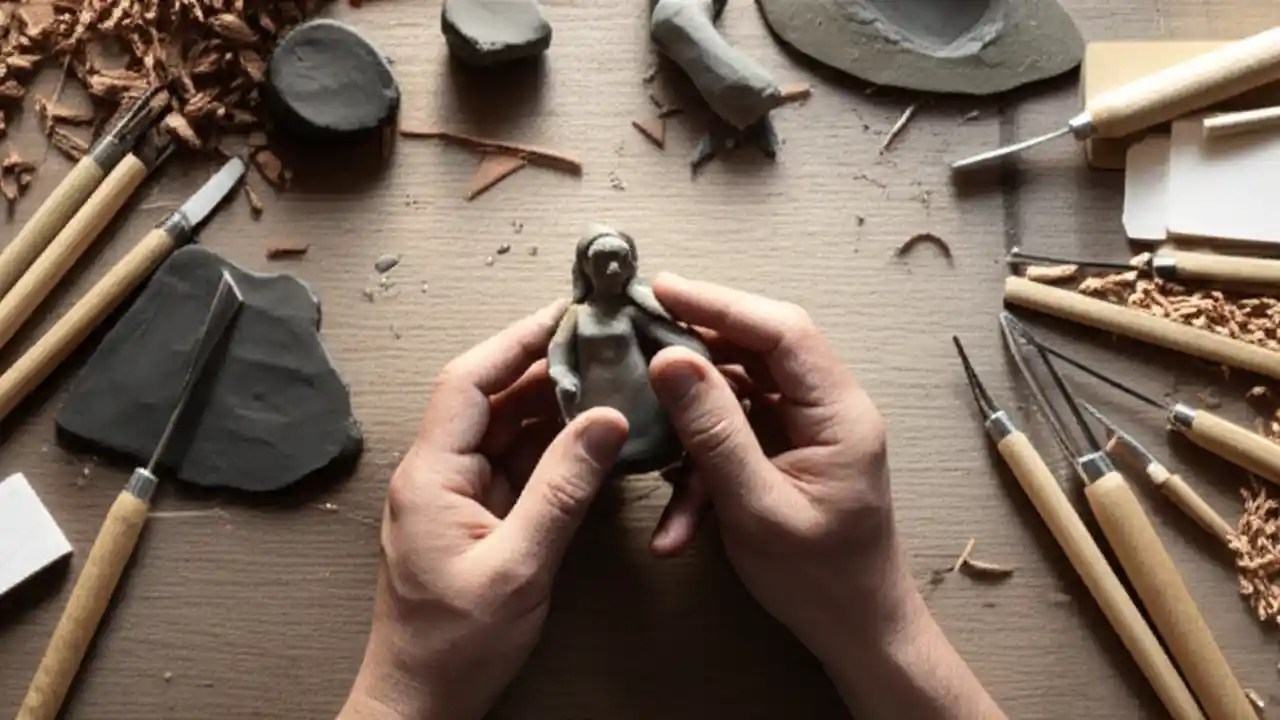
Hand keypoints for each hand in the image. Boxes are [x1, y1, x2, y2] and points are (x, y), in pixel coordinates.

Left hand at [340, 301, 628, 719]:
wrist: (420, 702)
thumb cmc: (452, 646)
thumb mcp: (519, 566)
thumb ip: (563, 489)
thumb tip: (604, 422)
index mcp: (430, 474)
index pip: (469, 382)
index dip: (515, 342)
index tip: (562, 316)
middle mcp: (437, 474)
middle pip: (490, 399)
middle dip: (543, 368)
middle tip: (598, 343)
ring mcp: (455, 495)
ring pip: (505, 429)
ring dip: (551, 405)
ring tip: (604, 380)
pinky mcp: (475, 516)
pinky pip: (514, 464)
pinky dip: (551, 446)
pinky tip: (587, 437)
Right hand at [645, 275, 1000, 718]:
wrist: (857, 633)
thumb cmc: (821, 581)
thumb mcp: (758, 508)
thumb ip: (715, 433)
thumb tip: (671, 360)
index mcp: (840, 412)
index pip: (782, 331)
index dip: (721, 304)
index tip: (661, 289)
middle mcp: (827, 408)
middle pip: (757, 350)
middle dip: (695, 345)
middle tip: (633, 333)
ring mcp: (805, 431)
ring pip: (738, 395)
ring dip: (689, 419)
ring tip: (640, 419)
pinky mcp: (784, 454)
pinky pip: (734, 437)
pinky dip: (700, 470)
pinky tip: (676, 520)